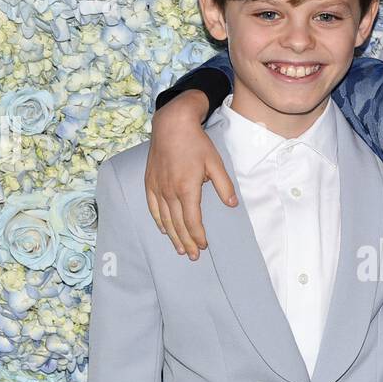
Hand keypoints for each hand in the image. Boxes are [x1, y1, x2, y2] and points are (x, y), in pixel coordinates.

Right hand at [145, 91, 237, 259]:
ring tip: (180, 249)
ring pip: (164, 219)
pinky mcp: (150, 182)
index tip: (204, 246)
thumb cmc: (196, 143)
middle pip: (177, 224)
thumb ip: (224, 186)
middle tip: (193, 256)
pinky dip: (158, 220)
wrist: (172, 124)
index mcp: (187, 188)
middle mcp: (170, 191)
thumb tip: (232, 204)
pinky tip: (163, 230)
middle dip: (186, 242)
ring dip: (173, 236)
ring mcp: (158, 187)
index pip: (192, 220)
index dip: (198, 235)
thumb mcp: (215, 163)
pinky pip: (152, 207)